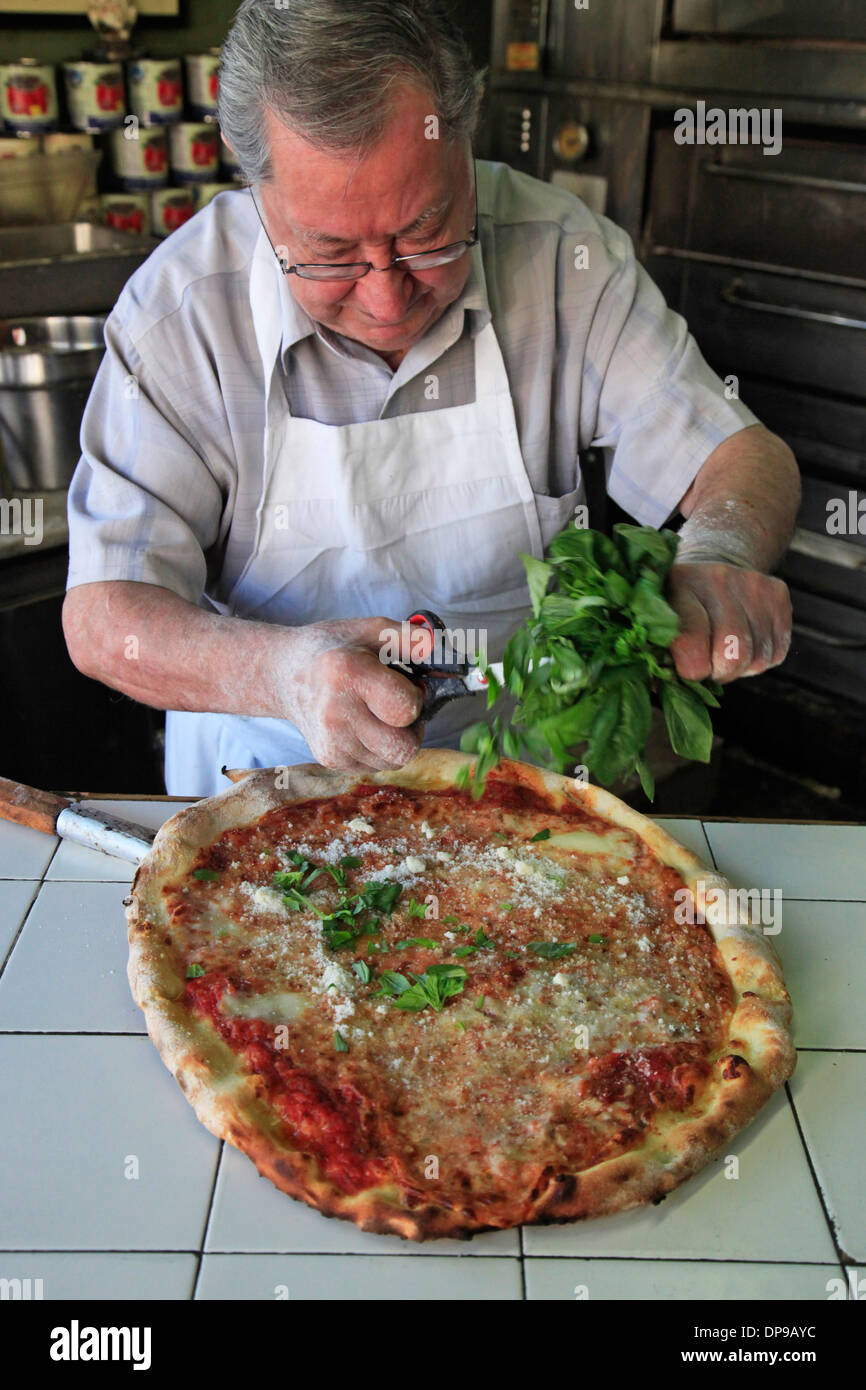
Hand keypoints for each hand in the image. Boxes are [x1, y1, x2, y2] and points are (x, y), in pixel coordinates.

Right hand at [272, 617, 433, 771]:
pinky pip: (375, 766)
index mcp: (348, 674)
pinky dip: (378, 749)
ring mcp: (331, 741)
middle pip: (404, 747)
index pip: (406, 709)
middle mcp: (336, 713)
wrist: (283, 674)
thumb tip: (443, 651)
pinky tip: (363, 726)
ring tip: (378, 715)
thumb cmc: (333, 649)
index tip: (407, 686)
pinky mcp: (329, 758)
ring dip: (396, 740)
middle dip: (412, 729)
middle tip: (399, 708)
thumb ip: (411, 638)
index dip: (415, 699)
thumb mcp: (370, 629)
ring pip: (392, 760)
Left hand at [667, 562, 792, 683]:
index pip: (692, 640)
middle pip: (733, 654)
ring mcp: (752, 585)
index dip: (692, 669)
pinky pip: (777, 651)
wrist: (714, 564)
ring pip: (759, 658)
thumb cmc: (678, 605)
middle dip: (721, 673)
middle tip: (710, 668)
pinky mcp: (778, 593)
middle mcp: (718, 580)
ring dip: (742, 668)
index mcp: (678, 587)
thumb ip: (655, 652)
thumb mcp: (656, 620)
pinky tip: (745, 643)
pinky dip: (761, 658)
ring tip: (725, 652)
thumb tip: (662, 686)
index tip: (689, 672)